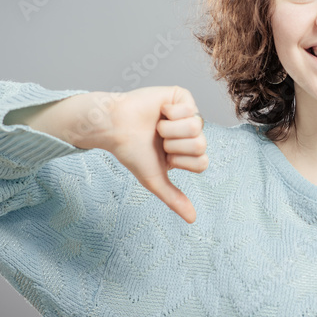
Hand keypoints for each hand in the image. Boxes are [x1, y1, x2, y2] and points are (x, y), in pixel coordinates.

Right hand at [98, 86, 207, 222]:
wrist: (114, 127)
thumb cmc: (132, 152)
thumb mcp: (154, 179)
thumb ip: (174, 198)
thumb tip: (192, 219)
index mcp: (187, 152)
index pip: (202, 162)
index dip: (180, 161)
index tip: (163, 156)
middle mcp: (191, 133)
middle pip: (201, 145)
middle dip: (174, 145)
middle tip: (158, 139)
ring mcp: (188, 113)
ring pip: (197, 127)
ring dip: (170, 129)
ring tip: (157, 126)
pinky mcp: (182, 96)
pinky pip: (190, 108)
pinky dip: (170, 113)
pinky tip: (160, 111)